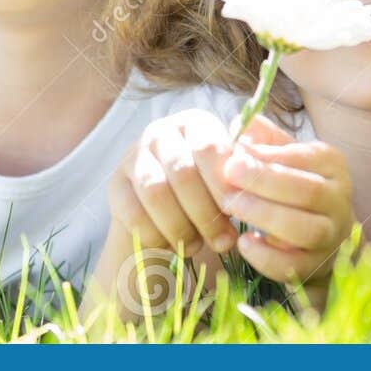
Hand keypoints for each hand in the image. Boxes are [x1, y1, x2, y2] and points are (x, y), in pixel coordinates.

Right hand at [105, 110, 237, 259]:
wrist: (169, 219)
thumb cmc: (211, 195)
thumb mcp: (231, 181)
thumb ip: (245, 176)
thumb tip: (255, 180)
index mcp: (195, 123)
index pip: (208, 147)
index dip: (223, 184)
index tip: (237, 212)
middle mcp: (161, 131)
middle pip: (182, 172)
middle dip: (206, 214)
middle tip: (224, 241)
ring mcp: (133, 156)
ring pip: (156, 193)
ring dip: (181, 228)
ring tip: (197, 247)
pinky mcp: (115, 185)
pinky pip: (133, 214)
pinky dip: (156, 236)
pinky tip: (170, 246)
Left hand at [221, 115, 353, 285]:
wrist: (316, 233)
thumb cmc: (289, 182)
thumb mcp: (281, 153)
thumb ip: (261, 136)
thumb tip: (241, 125)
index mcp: (331, 164)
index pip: (303, 157)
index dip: (268, 157)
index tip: (234, 156)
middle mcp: (339, 199)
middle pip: (308, 192)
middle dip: (265, 183)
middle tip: (228, 176)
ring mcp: (332, 236)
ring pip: (306, 229)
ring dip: (266, 217)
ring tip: (233, 206)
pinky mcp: (317, 266)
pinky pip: (296, 266)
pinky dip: (268, 257)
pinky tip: (244, 243)